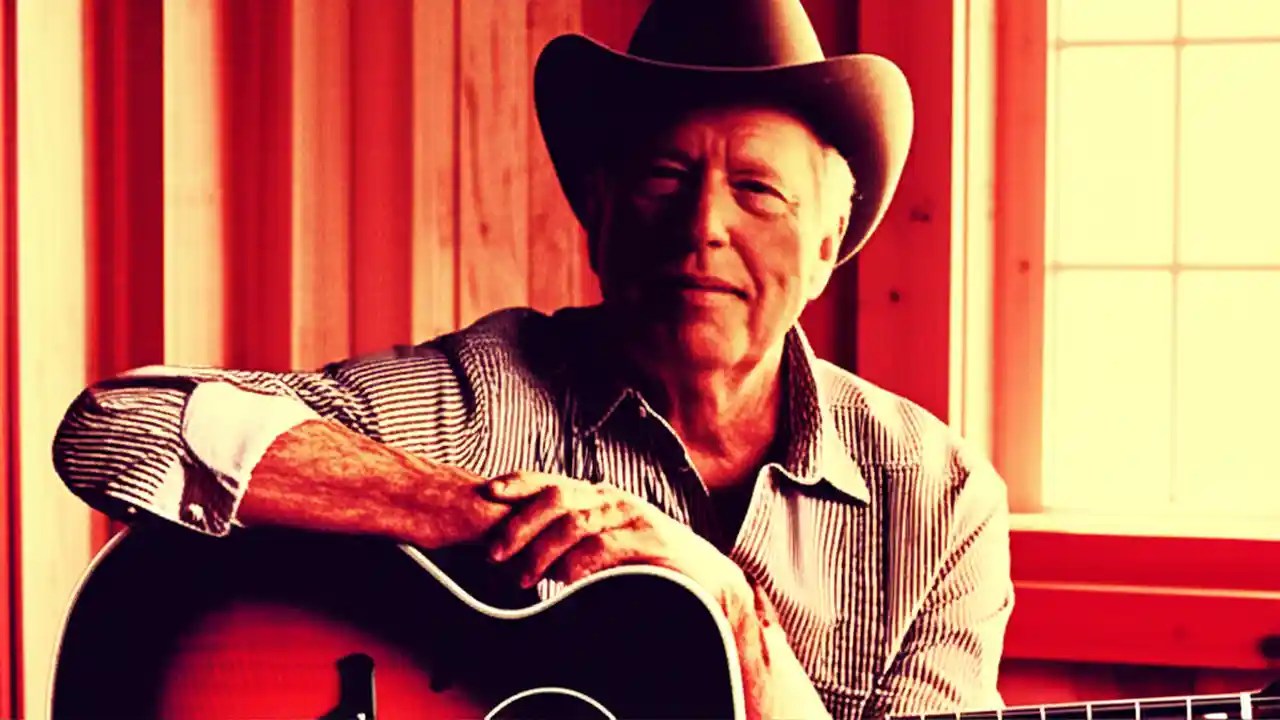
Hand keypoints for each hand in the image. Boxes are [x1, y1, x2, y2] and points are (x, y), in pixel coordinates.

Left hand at [484, 471, 750, 607]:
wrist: (709, 582)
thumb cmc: (651, 566)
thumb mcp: (605, 547)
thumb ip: (572, 543)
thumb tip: (523, 555)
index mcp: (598, 496)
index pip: (550, 481)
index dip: (517, 483)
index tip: (486, 494)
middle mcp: (612, 499)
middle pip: (555, 498)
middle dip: (519, 525)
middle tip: (495, 555)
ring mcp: (633, 516)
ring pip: (575, 522)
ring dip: (542, 551)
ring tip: (523, 578)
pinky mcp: (650, 539)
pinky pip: (605, 546)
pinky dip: (578, 563)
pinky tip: (562, 580)